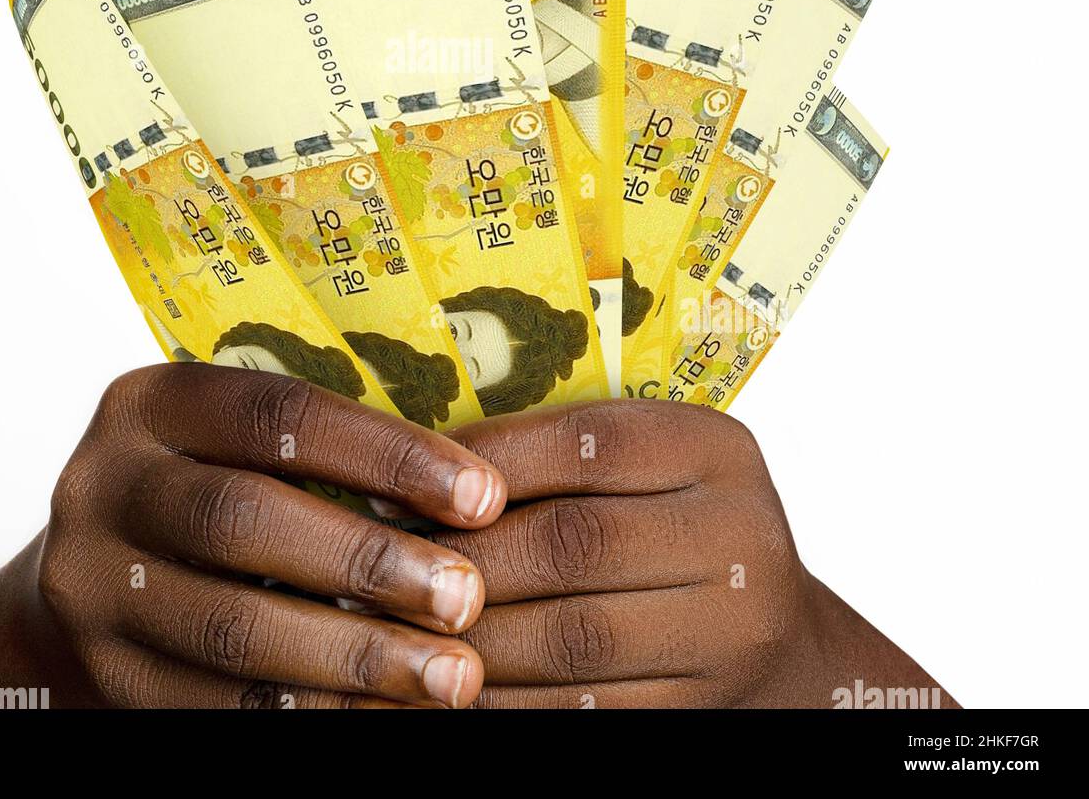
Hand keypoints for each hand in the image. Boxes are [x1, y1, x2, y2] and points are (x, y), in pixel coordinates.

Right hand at [0, 365, 507, 708]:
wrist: (93, 577)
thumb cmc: (213, 486)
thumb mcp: (240, 441)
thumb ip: (325, 449)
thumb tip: (477, 487)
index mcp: (152, 402)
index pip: (276, 413)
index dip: (387, 454)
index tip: (483, 495)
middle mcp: (104, 485)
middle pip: (245, 519)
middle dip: (369, 562)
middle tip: (468, 597)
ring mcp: (92, 586)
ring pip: (231, 626)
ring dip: (354, 656)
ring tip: (451, 677)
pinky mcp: (110, 674)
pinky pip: (218, 703)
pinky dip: (312, 709)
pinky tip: (384, 711)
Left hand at [430, 401, 955, 708]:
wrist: (775, 638)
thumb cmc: (672, 525)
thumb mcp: (643, 465)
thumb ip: (556, 455)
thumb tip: (412, 467)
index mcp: (714, 450)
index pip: (585, 442)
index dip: (480, 464)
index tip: (396, 490)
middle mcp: (739, 535)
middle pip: (573, 543)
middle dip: (461, 559)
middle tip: (380, 570)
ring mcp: (730, 633)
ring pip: (571, 639)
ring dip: (466, 640)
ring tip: (391, 632)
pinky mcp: (699, 711)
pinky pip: (582, 714)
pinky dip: (503, 705)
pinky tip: (444, 690)